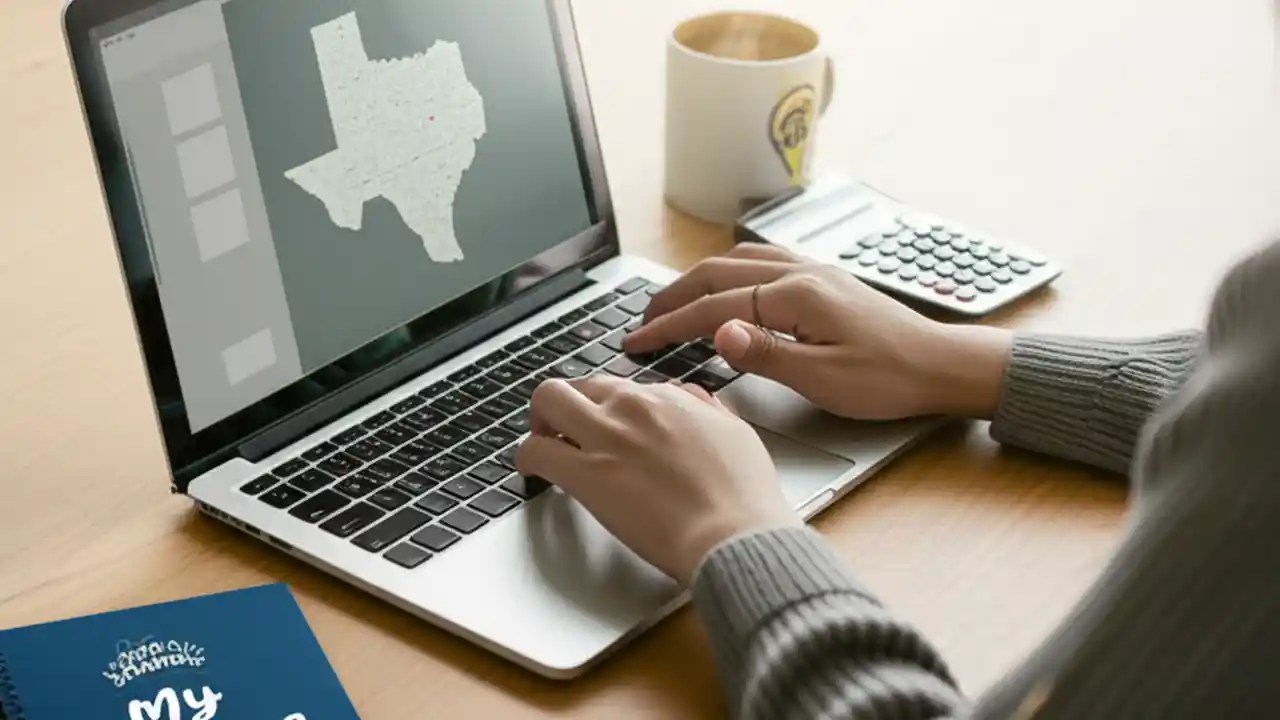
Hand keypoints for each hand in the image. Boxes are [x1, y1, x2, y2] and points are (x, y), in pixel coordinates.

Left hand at [515, 375, 798, 584]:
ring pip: (549, 400)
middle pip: (582, 384)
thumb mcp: (737, 434)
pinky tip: (531, 472)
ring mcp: (606, 437)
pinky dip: (526, 459)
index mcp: (670, 398)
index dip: (610, 407)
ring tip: (543, 443)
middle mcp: (633, 407)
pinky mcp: (584, 474)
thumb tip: (694, 403)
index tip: (607, 425)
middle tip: (566, 429)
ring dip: (541, 420)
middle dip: (571, 404)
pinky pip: (535, 451)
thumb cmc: (743, 497)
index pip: (622, 387)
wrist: (733, 534)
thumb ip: (708, 412)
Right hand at [624, 244, 1013, 419]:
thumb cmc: (890, 378)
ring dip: (698, 280)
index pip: (713, 308)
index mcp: (796, 296)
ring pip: (737, 262)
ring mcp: (813, 272)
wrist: (941, 365)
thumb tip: (717, 333)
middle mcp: (801, 273)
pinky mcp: (824, 281)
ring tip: (672, 302)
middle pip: (717, 274)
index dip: (669, 326)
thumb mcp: (824, 379)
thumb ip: (766, 354)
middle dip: (673, 296)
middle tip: (641, 320)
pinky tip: (727, 286)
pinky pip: (762, 264)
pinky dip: (729, 273)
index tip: (636, 340)